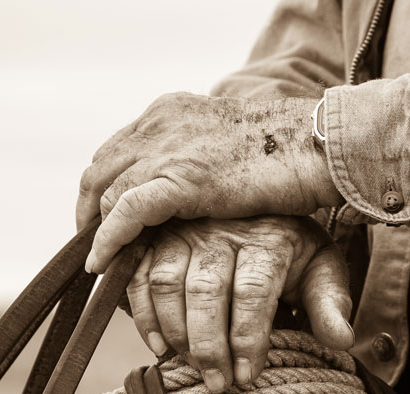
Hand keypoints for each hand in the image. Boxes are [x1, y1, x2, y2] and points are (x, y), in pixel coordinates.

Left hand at [77, 92, 342, 272]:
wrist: (319, 144)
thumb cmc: (286, 153)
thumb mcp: (224, 147)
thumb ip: (193, 160)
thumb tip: (178, 192)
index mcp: (169, 112)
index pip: (114, 152)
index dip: (101, 189)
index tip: (101, 221)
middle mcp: (160, 125)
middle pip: (101, 171)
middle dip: (90, 212)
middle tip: (95, 248)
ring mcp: (168, 150)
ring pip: (107, 193)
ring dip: (96, 232)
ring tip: (99, 264)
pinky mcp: (180, 178)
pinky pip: (126, 212)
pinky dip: (108, 240)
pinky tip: (103, 264)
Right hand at [126, 216, 352, 392]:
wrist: (259, 211)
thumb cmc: (292, 254)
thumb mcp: (321, 270)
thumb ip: (330, 303)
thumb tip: (342, 340)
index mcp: (268, 237)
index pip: (252, 291)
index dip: (247, 339)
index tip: (248, 377)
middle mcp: (222, 230)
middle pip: (206, 289)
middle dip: (209, 345)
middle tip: (216, 384)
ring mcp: (185, 232)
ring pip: (167, 282)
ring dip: (174, 331)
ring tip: (188, 367)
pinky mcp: (157, 240)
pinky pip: (140, 276)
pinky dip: (142, 314)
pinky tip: (158, 347)